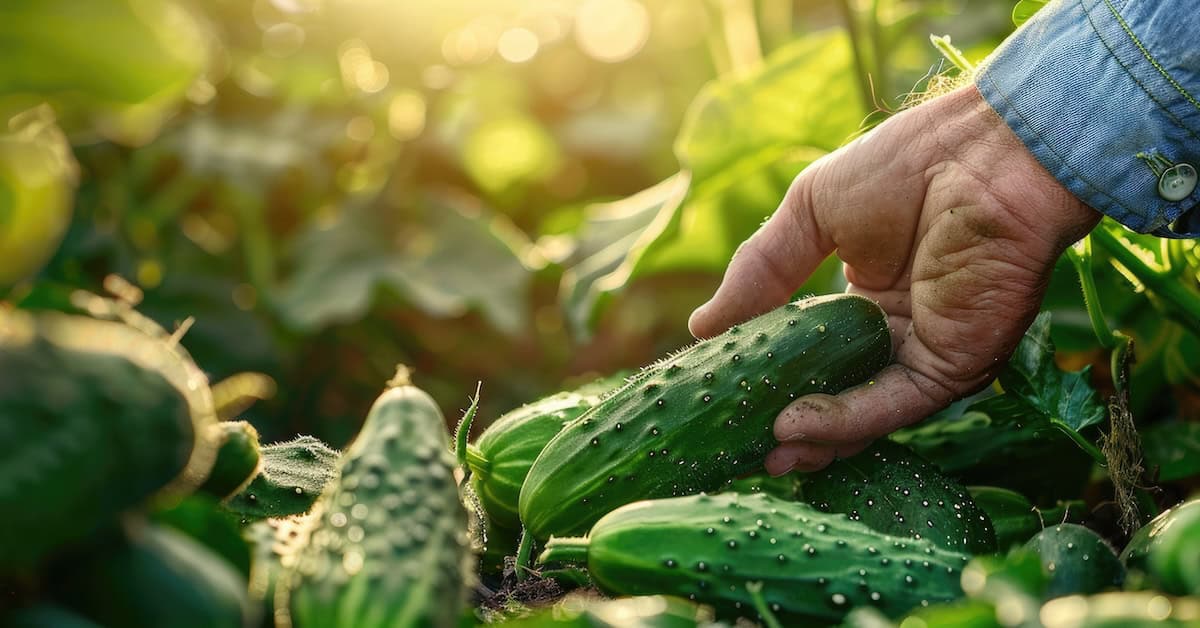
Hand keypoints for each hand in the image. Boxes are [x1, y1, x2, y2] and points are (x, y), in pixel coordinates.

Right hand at [687, 85, 1099, 475]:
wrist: (988, 153)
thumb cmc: (906, 166)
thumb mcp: (809, 213)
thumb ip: (759, 272)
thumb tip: (700, 328)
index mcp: (868, 293)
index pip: (812, 349)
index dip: (771, 373)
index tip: (725, 393)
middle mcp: (897, 331)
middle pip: (835, 390)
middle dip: (790, 423)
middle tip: (740, 444)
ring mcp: (926, 351)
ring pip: (863, 409)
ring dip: (815, 438)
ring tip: (764, 453)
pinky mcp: (954, 364)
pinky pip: (893, 402)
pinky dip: (844, 419)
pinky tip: (795, 425)